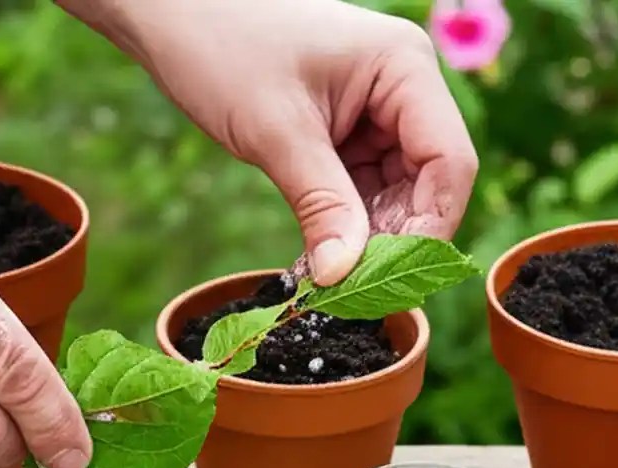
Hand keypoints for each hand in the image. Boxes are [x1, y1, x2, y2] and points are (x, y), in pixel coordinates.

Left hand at [63, 0, 477, 285]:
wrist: (168, 12)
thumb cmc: (221, 44)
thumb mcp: (276, 132)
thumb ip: (320, 204)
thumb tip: (343, 277)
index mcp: (405, 68)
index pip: (449, 162)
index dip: (430, 225)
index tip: (393, 278)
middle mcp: (403, 87)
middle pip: (428, 182)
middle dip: (394, 237)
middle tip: (353, 290)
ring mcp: (375, 110)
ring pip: (394, 192)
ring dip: (365, 238)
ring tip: (329, 279)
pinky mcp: (346, 130)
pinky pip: (361, 188)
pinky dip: (342, 224)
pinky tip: (318, 257)